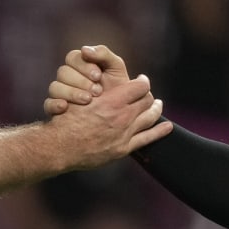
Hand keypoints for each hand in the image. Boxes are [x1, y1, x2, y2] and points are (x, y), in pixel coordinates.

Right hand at [44, 45, 130, 115]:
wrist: (119, 113)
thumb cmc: (118, 87)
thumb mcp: (115, 68)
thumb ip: (103, 54)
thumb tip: (84, 49)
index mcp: (79, 64)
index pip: (72, 58)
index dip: (84, 66)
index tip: (98, 76)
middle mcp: (67, 77)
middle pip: (63, 72)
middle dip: (81, 81)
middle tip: (97, 91)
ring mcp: (60, 92)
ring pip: (55, 87)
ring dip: (71, 93)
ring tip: (88, 100)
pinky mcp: (56, 108)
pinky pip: (48, 104)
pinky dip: (55, 104)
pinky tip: (65, 107)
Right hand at [47, 69, 171, 168]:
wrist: (61, 146)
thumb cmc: (66, 120)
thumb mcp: (80, 97)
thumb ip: (96, 91)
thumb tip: (103, 83)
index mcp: (112, 101)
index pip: (139, 86)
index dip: (142, 82)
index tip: (141, 80)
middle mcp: (122, 116)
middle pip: (146, 101)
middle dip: (148, 95)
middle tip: (148, 93)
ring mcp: (125, 133)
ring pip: (149, 117)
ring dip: (156, 109)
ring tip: (158, 104)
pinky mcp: (123, 148)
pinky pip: (148, 139)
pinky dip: (160, 131)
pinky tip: (167, 126)